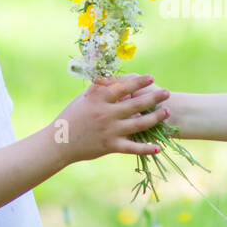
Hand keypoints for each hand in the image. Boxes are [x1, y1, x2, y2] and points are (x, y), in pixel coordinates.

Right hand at [53, 73, 170, 165]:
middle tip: (167, 93)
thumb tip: (117, 78)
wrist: (59, 142)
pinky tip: (158, 147)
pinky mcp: (111, 146)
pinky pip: (132, 148)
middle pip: (136, 104)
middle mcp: (106, 114)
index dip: (139, 82)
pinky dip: (146, 148)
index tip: (151, 77)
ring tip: (167, 112)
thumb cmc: (71, 116)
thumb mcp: (83, 99)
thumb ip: (100, 89)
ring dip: (155, 118)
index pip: (123, 87)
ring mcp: (110, 131)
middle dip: (154, 97)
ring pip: (139, 124)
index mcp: (99, 99)